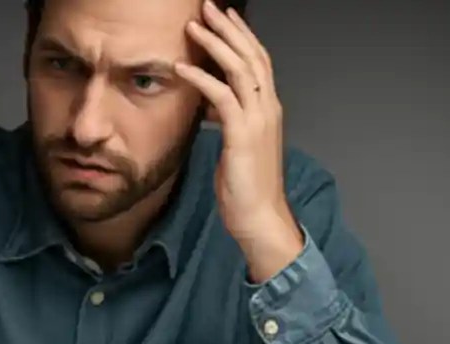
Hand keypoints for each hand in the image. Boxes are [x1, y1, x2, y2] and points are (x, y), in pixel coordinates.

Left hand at [174, 0, 303, 282]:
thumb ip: (226, 120)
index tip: (223, 17)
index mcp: (268, 109)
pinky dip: (201, 78)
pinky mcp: (242, 135)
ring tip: (193, 26)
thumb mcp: (234, 145)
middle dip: (229, 28)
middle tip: (209, 6)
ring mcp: (258, 120)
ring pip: (239, 69)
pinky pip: (221, 98)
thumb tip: (209, 104)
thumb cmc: (246, 186)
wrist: (259, 216)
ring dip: (215, 44)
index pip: (258, 61)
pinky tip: (182, 67)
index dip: (241, 36)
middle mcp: (267, 108)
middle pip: (252, 55)